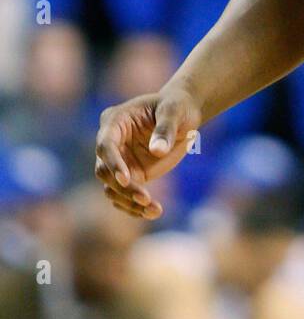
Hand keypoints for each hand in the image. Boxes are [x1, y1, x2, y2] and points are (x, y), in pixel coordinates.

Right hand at [94, 87, 201, 220]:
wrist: (183, 115)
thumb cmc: (177, 106)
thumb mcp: (174, 111)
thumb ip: (166, 128)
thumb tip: (157, 151)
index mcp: (115, 121)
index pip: (105, 145)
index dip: (113, 163)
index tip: (126, 180)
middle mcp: (112, 142)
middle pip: (104, 170)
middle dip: (123, 188)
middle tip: (145, 198)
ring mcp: (119, 160)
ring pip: (112, 187)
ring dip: (129, 202)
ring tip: (154, 210)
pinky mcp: (131, 174)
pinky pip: (125, 195)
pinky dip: (135, 206)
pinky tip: (153, 212)